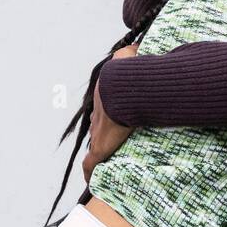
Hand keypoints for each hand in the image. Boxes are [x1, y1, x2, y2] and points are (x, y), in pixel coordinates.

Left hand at [82, 46, 137, 182]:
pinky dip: (90, 172)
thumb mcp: (129, 55)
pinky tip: (91, 180)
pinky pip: (91, 163)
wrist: (123, 86)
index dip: (111, 114)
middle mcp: (99, 114)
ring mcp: (98, 131)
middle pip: (99, 126)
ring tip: (105, 164)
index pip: (106, 108)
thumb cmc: (130, 73)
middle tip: (113, 143)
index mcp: (106, 97)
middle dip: (104, 134)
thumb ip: (133, 51)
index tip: (118, 120)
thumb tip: (136, 46)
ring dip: (99, 153)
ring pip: (95, 145)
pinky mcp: (99, 147)